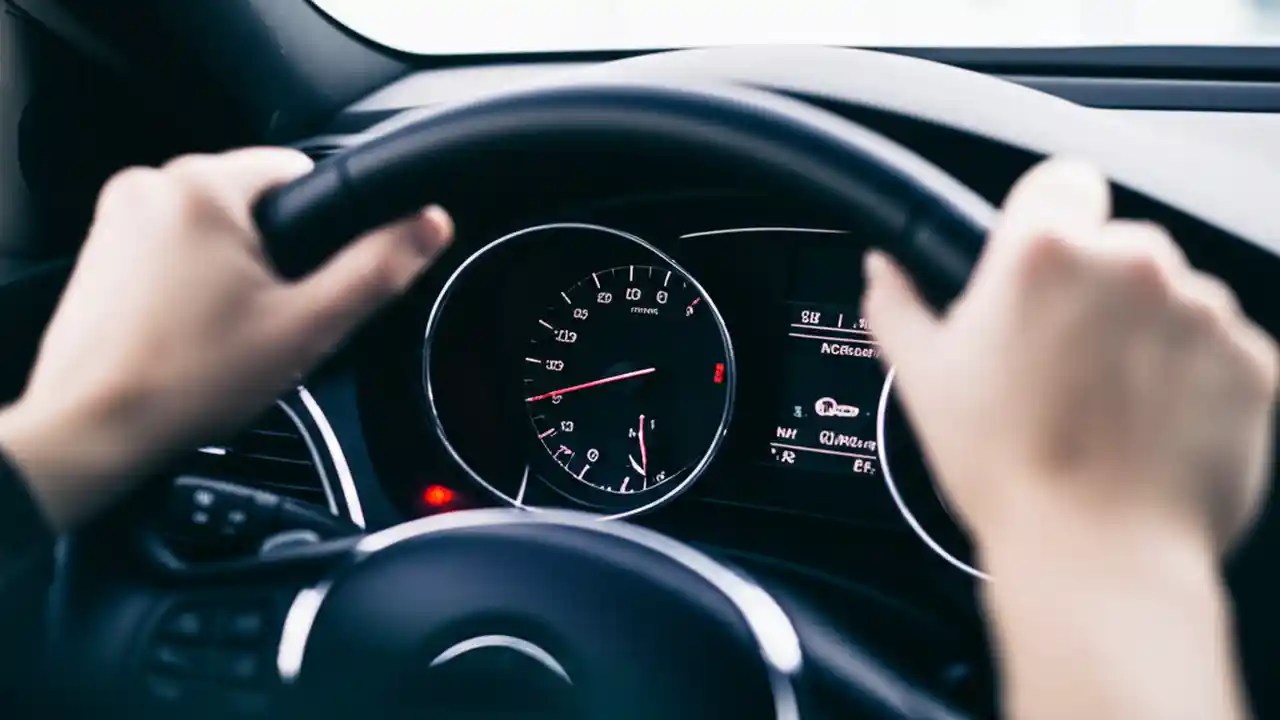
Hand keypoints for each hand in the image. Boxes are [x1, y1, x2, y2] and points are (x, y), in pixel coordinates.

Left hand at [0, 148, 452, 530]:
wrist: (95, 430)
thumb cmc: (187, 382)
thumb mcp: (307, 326)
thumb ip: (376, 269)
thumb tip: (429, 225)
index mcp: (202, 187)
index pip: (297, 172)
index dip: (321, 230)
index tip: (304, 282)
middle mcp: (149, 186)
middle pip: (255, 204)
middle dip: (271, 257)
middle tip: (263, 319)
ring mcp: (115, 217)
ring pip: (214, 229)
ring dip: (230, 271)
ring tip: (222, 331)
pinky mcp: (99, 250)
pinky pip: (172, 248)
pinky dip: (191, 283)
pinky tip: (190, 332)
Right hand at [864, 158, 1276, 563]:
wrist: (1095, 556)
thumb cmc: (1007, 470)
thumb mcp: (924, 381)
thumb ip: (898, 307)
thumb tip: (881, 272)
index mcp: (1043, 255)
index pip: (1062, 182)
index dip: (1052, 218)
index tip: (1045, 264)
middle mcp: (1131, 265)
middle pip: (1121, 248)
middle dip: (1098, 292)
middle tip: (1064, 362)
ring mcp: (1202, 312)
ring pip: (1176, 300)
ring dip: (1149, 337)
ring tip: (1110, 407)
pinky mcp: (1251, 363)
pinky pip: (1222, 352)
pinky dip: (1196, 381)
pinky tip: (1152, 428)